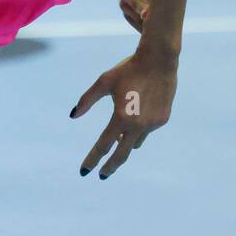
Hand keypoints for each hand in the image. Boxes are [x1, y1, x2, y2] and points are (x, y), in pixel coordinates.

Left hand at [70, 45, 177, 178]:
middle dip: (110, 166)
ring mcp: (152, 124)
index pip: (103, 145)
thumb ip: (87, 100)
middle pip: (121, 155)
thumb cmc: (129, 69)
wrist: (159, 60)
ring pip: (135, 142)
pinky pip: (147, 131)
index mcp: (121, 117)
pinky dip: (139, 128)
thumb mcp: (104, 82)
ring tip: (119, 136)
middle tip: (102, 175)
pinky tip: (139, 114)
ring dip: (125, 143)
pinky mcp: (162, 120)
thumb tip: (73, 115)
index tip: (84, 171)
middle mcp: (138, 125)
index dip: (92, 160)